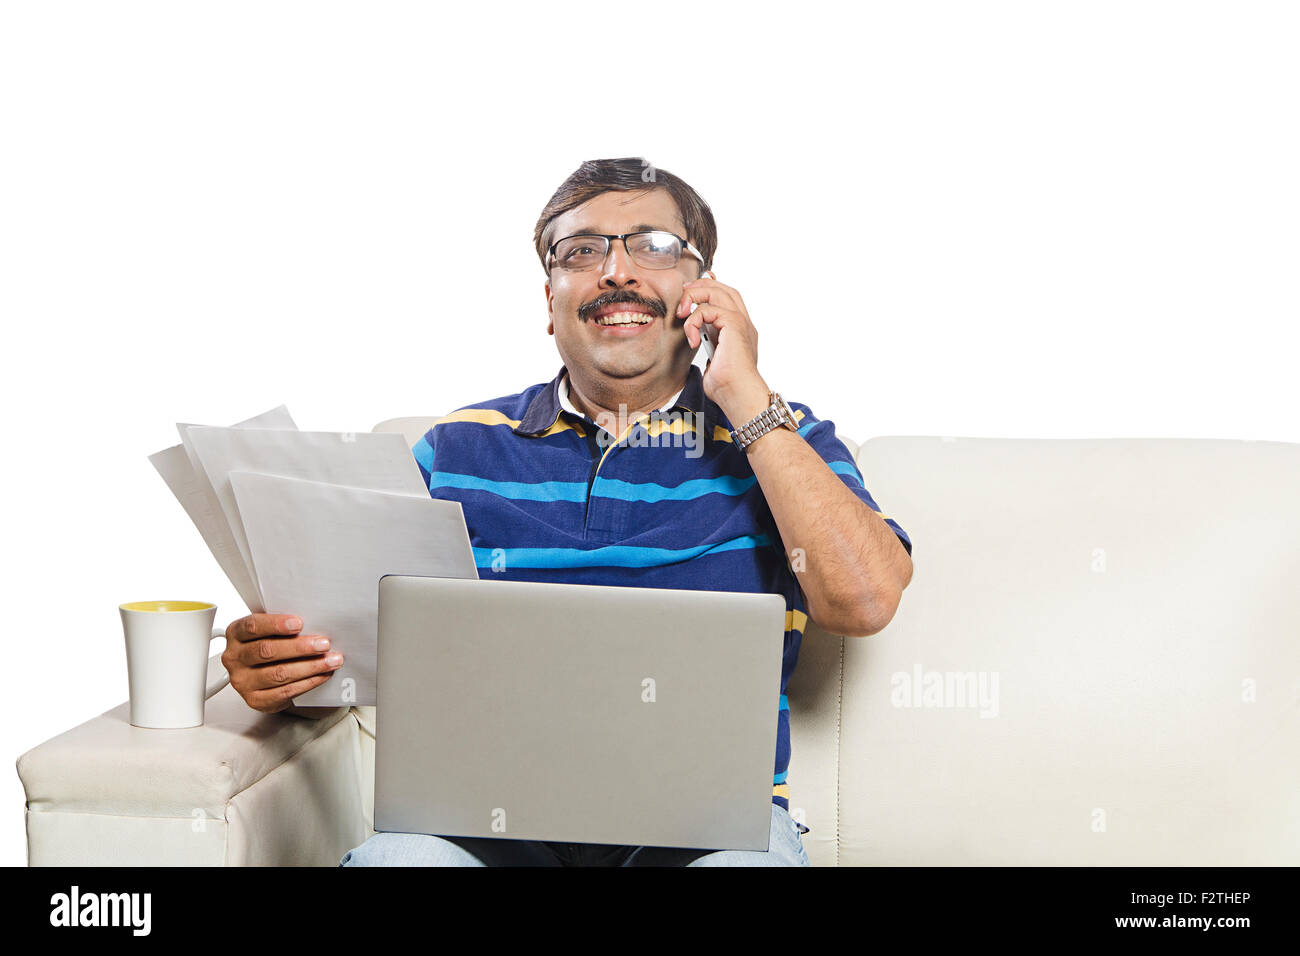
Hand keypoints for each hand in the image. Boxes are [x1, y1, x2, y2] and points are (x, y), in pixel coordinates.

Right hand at [221, 613, 343, 713]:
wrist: (264, 678)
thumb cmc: (270, 647)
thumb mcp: (270, 632)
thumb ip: (283, 627)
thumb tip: (314, 622)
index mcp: (236, 634)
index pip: (252, 626)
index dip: (276, 624)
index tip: (299, 623)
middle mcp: (235, 658)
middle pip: (266, 651)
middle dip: (299, 647)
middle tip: (323, 644)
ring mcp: (242, 681)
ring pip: (279, 673)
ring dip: (310, 666)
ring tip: (331, 660)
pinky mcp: (255, 700)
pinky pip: (285, 691)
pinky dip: (308, 682)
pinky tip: (323, 674)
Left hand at [677, 275, 769, 421]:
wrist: (738, 395)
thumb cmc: (727, 387)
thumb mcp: (713, 362)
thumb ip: (708, 346)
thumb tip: (696, 343)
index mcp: (739, 330)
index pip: (727, 298)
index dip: (710, 288)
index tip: (690, 291)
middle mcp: (743, 323)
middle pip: (723, 289)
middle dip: (699, 287)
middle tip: (683, 299)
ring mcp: (741, 322)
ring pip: (717, 292)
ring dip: (695, 297)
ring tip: (682, 313)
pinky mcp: (734, 325)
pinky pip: (709, 309)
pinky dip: (694, 321)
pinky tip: (692, 339)